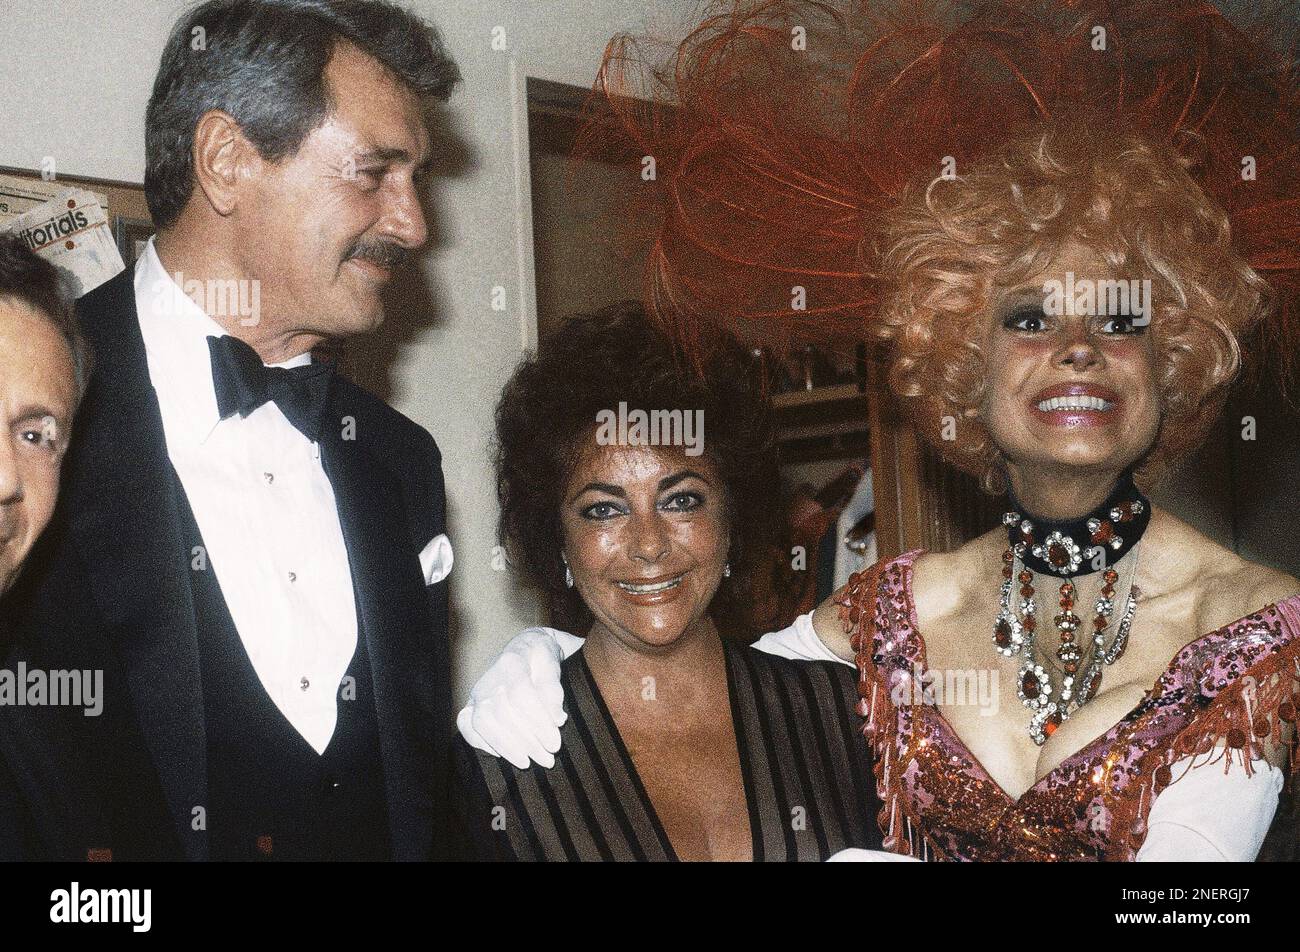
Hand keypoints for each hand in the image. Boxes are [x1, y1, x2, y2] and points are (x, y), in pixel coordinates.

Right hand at [456, 627, 573, 768]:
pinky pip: (466, 726)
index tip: (555, 742)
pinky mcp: (471, 705)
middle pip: (503, 713)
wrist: (524, 649)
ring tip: (527, 762)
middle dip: (527, 741)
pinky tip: (502, 754)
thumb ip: (554, 690)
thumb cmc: (541, 658)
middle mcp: (490, 678)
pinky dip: (481, 742)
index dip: (538, 721)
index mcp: (512, 662)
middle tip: (548, 758)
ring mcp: (477, 692)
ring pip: (483, 722)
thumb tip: (557, 719)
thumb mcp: (553, 664)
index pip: (521, 694)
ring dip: (506, 747)